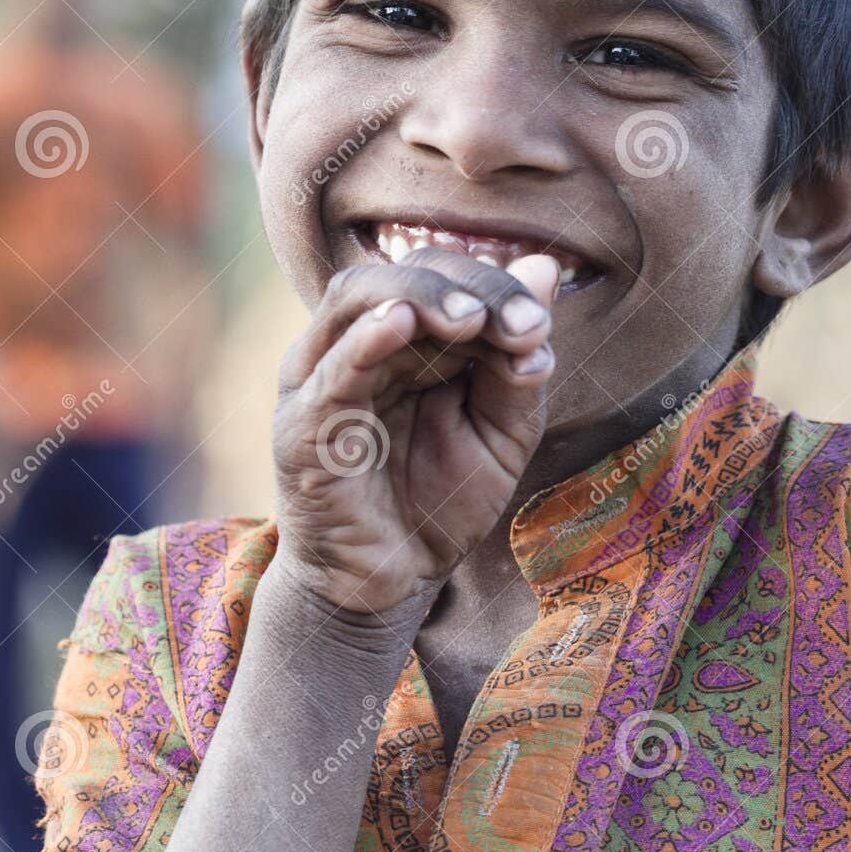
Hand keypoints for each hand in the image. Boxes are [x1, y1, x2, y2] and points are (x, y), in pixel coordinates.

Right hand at [268, 248, 559, 618]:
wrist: (392, 585)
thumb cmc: (441, 500)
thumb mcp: (501, 430)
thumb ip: (515, 357)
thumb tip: (546, 266)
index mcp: (404, 339)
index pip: (441, 274)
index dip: (494, 286)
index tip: (539, 326)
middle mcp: (356, 345)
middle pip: (402, 275)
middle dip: (469, 286)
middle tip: (522, 321)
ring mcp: (322, 380)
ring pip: (356, 301)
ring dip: (419, 298)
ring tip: (470, 318)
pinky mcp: (304, 427)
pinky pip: (331, 371)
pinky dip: (365, 341)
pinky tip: (402, 324)